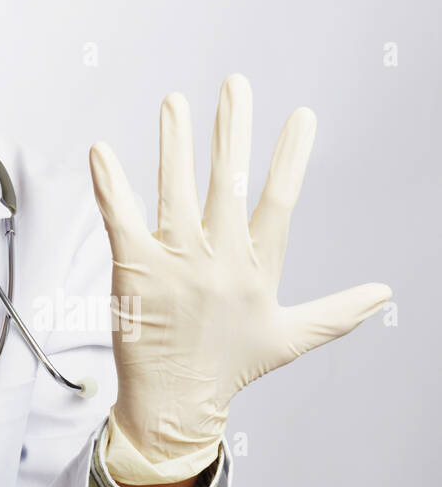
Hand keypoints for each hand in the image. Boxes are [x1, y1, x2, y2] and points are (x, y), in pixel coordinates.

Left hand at [87, 74, 391, 484]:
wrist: (176, 404)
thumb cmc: (231, 367)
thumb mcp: (289, 336)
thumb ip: (337, 310)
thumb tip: (386, 293)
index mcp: (257, 268)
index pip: (280, 202)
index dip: (291, 156)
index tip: (302, 115)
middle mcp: (219, 260)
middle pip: (228, 184)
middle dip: (232, 131)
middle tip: (234, 83)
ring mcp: (175, 264)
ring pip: (175, 191)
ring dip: (174, 143)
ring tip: (173, 101)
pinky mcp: (134, 270)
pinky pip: (120, 217)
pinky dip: (109, 183)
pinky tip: (100, 150)